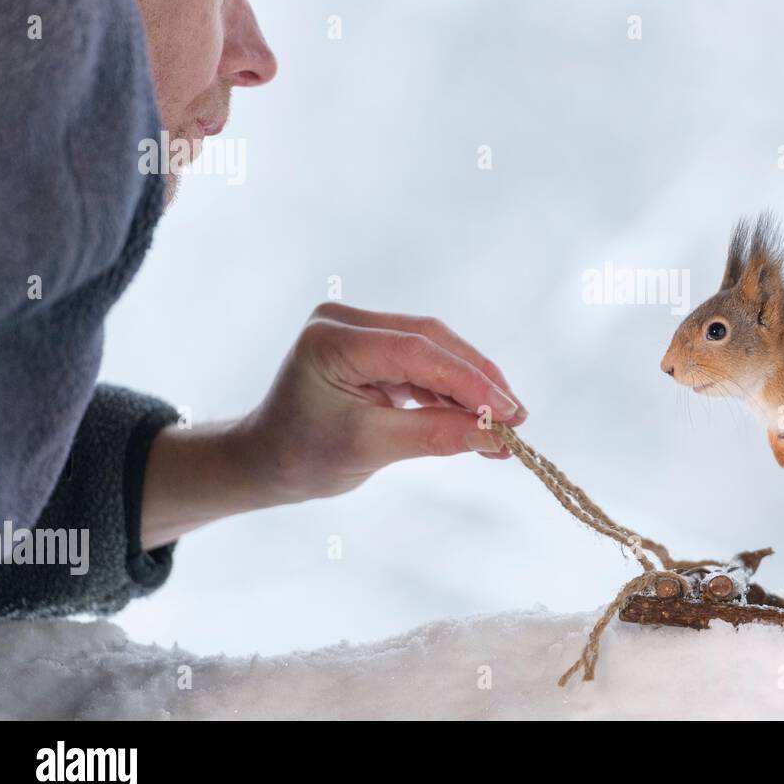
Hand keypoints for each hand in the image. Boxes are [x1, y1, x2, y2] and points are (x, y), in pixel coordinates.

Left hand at [238, 301, 527, 502]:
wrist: (267, 462)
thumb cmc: (304, 457)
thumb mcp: (371, 448)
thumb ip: (436, 435)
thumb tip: (497, 436)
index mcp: (332, 339)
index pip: (416, 351)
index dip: (469, 381)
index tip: (509, 413)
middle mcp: (345, 321)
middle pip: (431, 342)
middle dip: (478, 381)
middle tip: (517, 418)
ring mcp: (360, 330)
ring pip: (435, 351)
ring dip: (470, 388)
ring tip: (505, 427)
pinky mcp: (374, 346)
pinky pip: (425, 363)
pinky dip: (452, 392)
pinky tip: (479, 419)